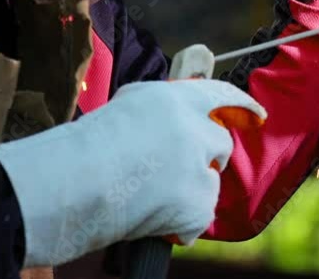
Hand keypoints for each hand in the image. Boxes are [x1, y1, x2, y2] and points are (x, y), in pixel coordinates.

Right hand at [0, 79, 265, 267]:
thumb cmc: (78, 152)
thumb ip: (161, 110)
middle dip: (204, 159)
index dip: (242, 105)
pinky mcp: (195, 201)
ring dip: (189, 193)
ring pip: (211, 182)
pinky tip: (151, 219)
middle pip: (218, 143)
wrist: (62, 186)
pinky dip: (180, 224)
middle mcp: (191, 126)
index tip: (256, 116)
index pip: (220, 94)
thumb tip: (185, 119)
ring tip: (147, 197)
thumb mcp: (124, 110)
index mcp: (172, 98)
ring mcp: (196, 164)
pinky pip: (200, 217)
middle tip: (173, 172)